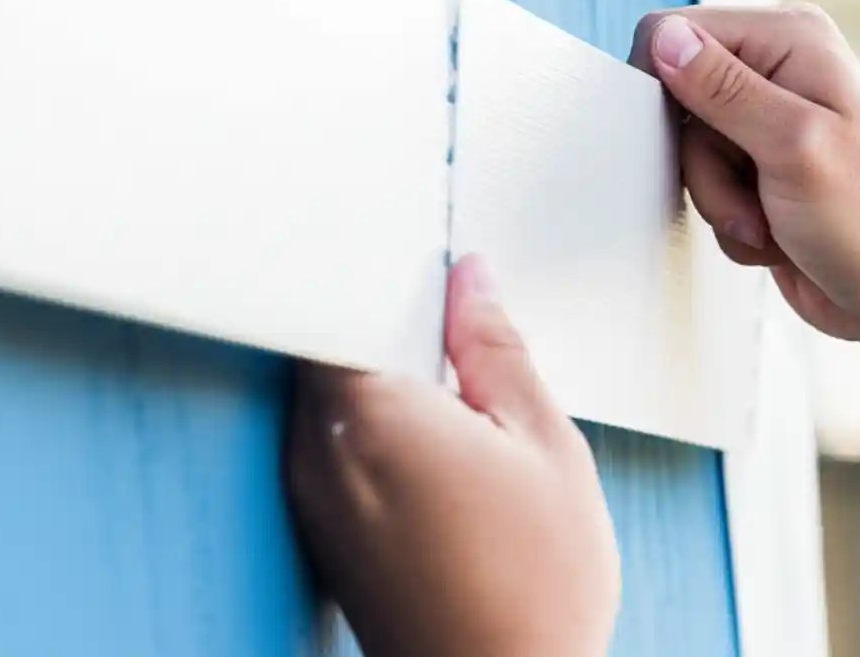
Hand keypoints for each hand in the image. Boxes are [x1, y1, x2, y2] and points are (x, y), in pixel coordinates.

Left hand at [286, 255, 618, 656]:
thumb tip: (472, 283)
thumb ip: (497, 350)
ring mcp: (313, 494)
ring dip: (389, 380)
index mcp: (372, 414)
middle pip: (330, 341)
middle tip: (462, 346)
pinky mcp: (323, 528)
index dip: (373, 270)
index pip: (328, 298)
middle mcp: (321, 450)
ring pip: (334, 391)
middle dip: (393, 328)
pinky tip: (445, 463)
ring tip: (463, 415)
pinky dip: (381, 428)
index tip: (422, 270)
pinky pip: (337, 443)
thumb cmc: (535, 589)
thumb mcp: (545, 446)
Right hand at [630, 7, 859, 342]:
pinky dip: (734, 224)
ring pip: (691, 156)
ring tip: (772, 222)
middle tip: (750, 192)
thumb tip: (666, 39)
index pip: (680, 32)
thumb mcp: (793, 146)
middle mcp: (781, 76)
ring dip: (721, 202)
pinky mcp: (764, 176)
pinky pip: (711, 193)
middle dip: (703, 163)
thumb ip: (724, 89)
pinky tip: (777, 235)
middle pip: (679, 102)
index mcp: (793, 42)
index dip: (664, 85)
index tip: (682, 138)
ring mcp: (772, 129)